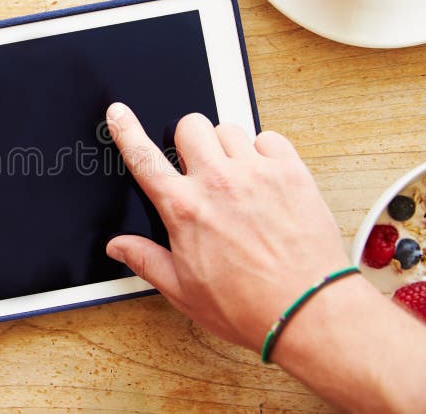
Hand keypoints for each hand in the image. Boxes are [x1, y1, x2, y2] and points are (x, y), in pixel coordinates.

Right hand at [105, 102, 350, 350]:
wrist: (306, 311)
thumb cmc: (247, 306)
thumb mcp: (182, 290)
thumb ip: (146, 259)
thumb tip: (118, 246)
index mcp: (184, 209)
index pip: (144, 157)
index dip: (126, 131)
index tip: (119, 113)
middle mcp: (217, 182)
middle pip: (190, 126)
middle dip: (187, 140)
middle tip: (198, 165)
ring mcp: (256, 173)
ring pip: (228, 128)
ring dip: (226, 147)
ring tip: (236, 177)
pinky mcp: (291, 172)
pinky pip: (269, 138)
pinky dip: (264, 152)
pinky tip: (265, 178)